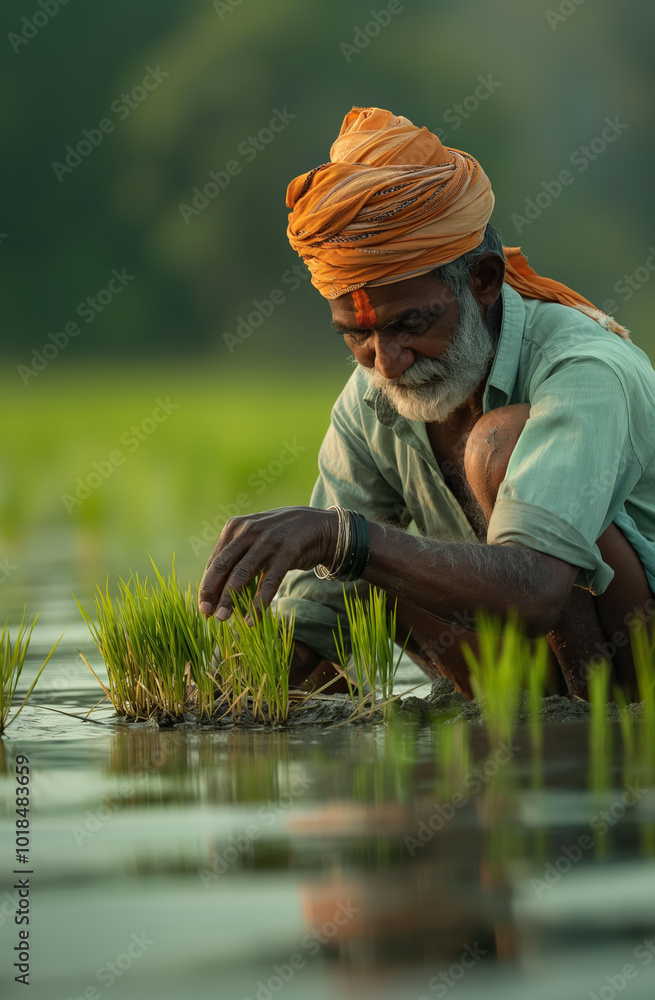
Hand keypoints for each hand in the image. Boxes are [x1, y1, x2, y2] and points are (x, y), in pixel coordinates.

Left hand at [198, 506, 337, 618]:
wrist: (317, 526)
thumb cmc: (280, 537)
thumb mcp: (254, 538)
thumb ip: (236, 556)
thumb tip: (215, 590)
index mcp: (235, 527)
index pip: (215, 561)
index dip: (206, 586)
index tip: (203, 607)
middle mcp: (248, 531)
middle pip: (223, 567)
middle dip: (212, 593)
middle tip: (206, 614)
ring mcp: (267, 540)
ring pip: (241, 574)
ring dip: (230, 600)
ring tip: (223, 618)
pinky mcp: (286, 552)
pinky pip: (268, 582)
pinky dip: (258, 603)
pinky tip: (252, 620)